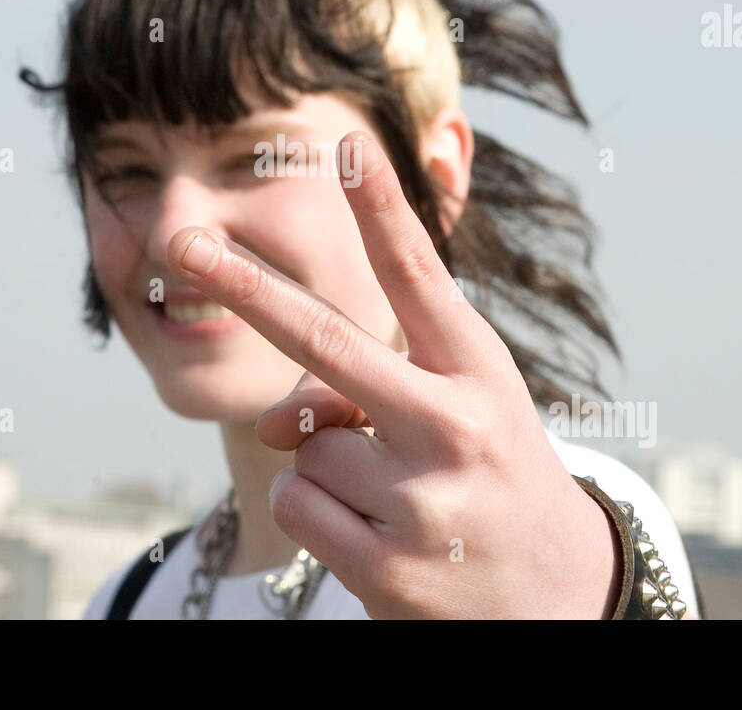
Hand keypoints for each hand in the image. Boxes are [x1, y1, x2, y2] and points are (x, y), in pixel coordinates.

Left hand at [167, 130, 618, 618]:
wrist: (557, 592)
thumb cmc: (487, 473)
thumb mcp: (449, 415)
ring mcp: (424, 499)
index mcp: (476, 370)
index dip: (383, 211)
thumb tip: (266, 428)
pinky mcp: (391, 567)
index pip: (421, 279)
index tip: (350, 149)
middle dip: (247, 286)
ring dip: (325, 464)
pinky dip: (319, 516)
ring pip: (301, 442)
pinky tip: (381, 538)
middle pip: (329, 344)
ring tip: (395, 495)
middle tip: (185, 242)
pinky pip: (297, 504)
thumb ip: (356, 392)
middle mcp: (455, 425)